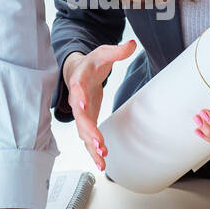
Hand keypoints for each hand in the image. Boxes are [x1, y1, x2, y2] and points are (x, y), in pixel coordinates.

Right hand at [63, 38, 136, 170]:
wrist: (78, 71)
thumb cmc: (91, 63)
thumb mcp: (104, 53)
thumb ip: (117, 51)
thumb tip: (132, 44)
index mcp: (79, 79)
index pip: (77, 87)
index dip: (79, 95)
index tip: (82, 105)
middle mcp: (76, 99)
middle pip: (80, 116)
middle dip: (88, 130)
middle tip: (98, 142)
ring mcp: (80, 113)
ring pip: (83, 132)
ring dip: (91, 146)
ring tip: (102, 159)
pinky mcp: (86, 121)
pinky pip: (88, 138)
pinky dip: (94, 151)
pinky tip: (102, 164)